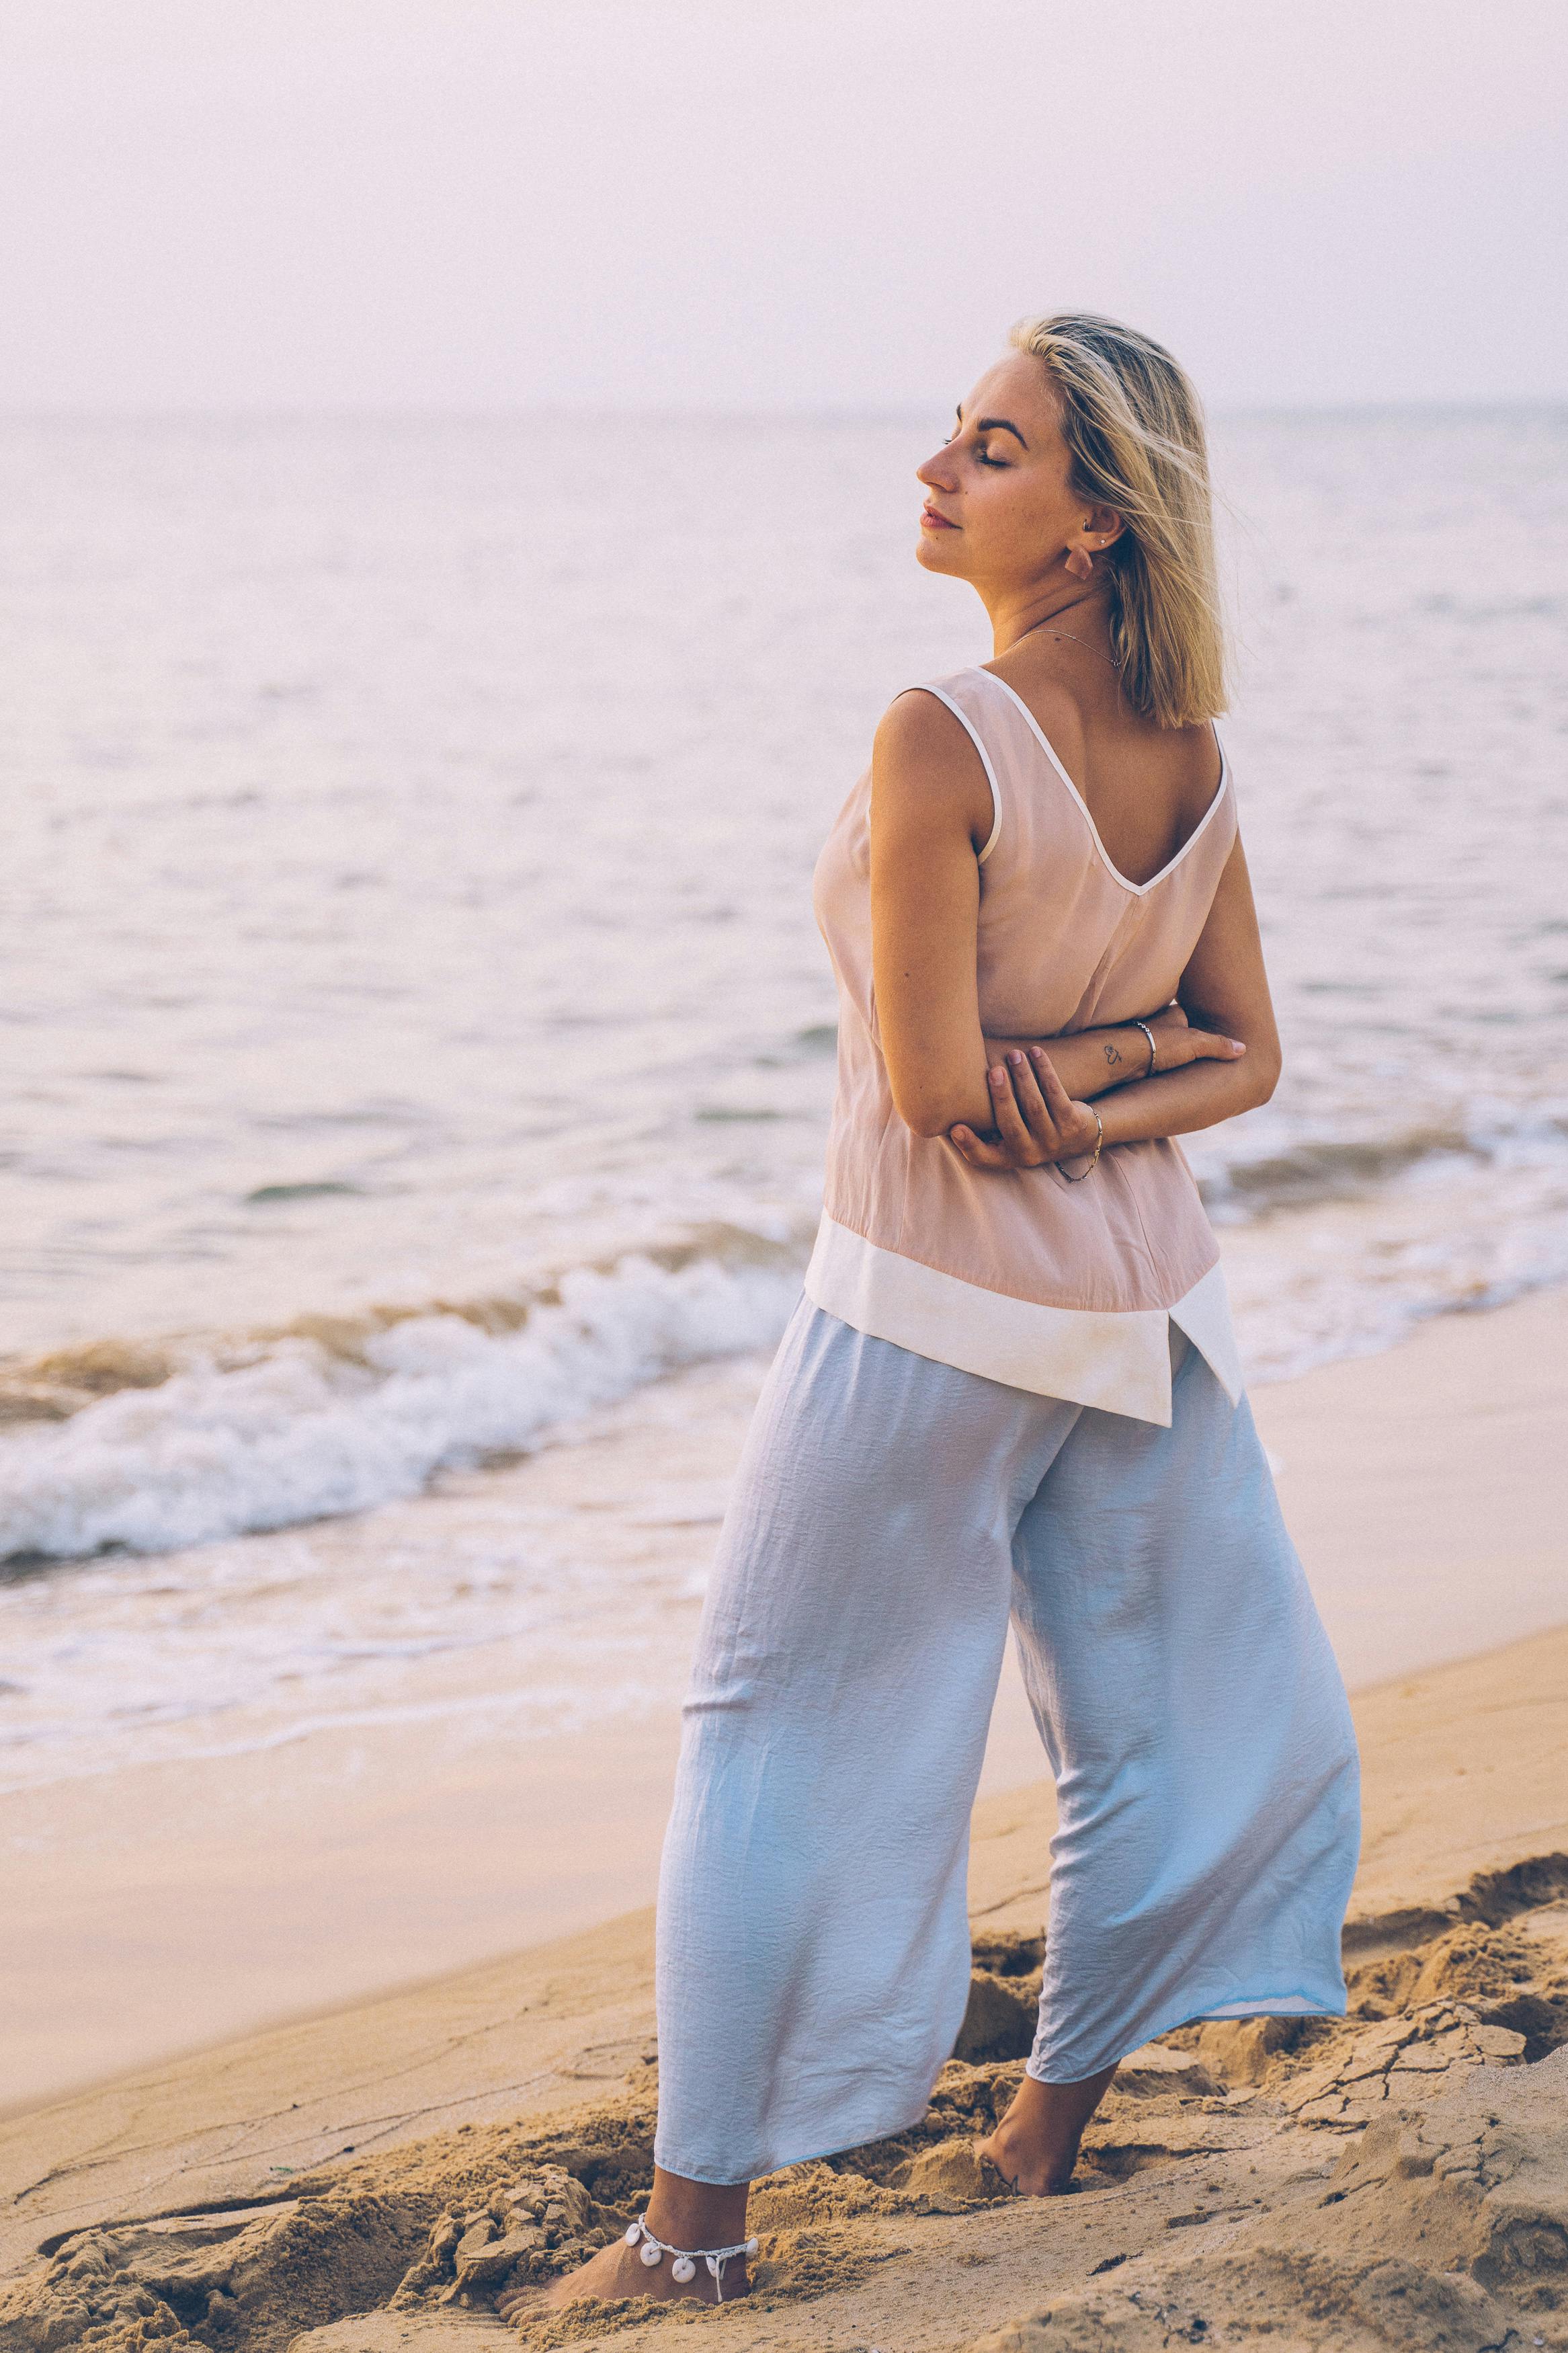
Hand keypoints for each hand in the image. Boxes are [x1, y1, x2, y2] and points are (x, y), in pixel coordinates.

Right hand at [948, 1048, 1102, 1171]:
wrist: (1081, 1137)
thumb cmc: (1033, 1129)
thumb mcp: (1012, 1135)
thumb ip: (988, 1125)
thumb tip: (949, 1100)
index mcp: (1009, 1157)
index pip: (984, 1157)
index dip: (969, 1145)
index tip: (956, 1128)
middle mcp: (1030, 1153)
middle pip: (1012, 1125)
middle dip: (1002, 1097)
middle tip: (994, 1071)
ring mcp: (1053, 1140)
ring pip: (1035, 1106)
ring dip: (1023, 1077)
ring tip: (1015, 1055)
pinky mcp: (1072, 1123)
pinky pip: (1055, 1093)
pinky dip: (1045, 1070)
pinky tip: (1036, 1053)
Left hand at [1140, 1004, 1245, 1072]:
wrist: (1123, 1058)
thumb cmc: (1158, 1044)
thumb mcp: (1195, 1043)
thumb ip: (1218, 1045)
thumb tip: (1242, 1049)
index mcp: (1174, 1014)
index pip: (1192, 1020)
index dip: (1202, 1032)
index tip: (1212, 1044)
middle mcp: (1159, 1023)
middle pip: (1178, 1035)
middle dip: (1186, 1046)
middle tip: (1200, 1061)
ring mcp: (1147, 1039)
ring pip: (1165, 1048)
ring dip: (1172, 1058)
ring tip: (1185, 1071)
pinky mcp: (1138, 1056)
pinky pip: (1155, 1061)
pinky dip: (1161, 1067)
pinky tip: (1167, 1076)